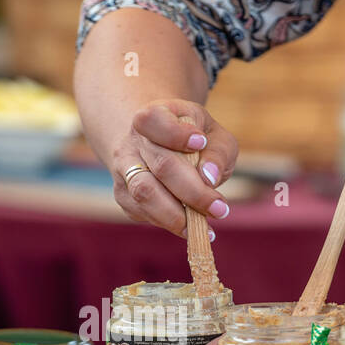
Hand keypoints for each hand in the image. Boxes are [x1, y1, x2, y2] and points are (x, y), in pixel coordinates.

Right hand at [109, 100, 238, 236]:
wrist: (160, 146)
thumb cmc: (195, 141)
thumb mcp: (215, 136)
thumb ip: (218, 152)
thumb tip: (209, 176)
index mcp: (154, 116)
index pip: (154, 120)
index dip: (176, 134)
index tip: (201, 142)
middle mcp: (133, 142)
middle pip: (161, 165)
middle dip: (194, 192)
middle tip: (220, 209)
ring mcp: (123, 169)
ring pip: (145, 194)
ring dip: (178, 215)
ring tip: (205, 228)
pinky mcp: (124, 195)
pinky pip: (143, 212)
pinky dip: (169, 224)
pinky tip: (190, 228)